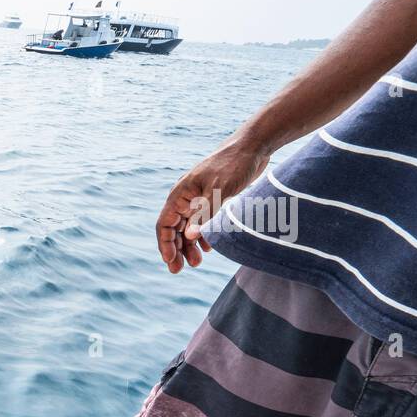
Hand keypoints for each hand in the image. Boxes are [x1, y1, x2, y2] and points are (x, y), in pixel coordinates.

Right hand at [155, 137, 270, 273]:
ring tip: (197, 263)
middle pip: (173, 229)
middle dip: (176, 250)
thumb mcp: (219, 191)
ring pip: (187, 228)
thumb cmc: (234, 165)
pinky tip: (208, 248)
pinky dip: (202, 236)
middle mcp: (185, 198)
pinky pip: (200, 222)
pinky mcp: (211, 199)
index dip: (165, 245)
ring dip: (189, 246)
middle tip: (180, 270)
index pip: (164, 224)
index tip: (171, 262)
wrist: (252, 146)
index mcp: (180, 194)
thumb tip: (188, 237)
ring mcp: (197, 199)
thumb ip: (203, 214)